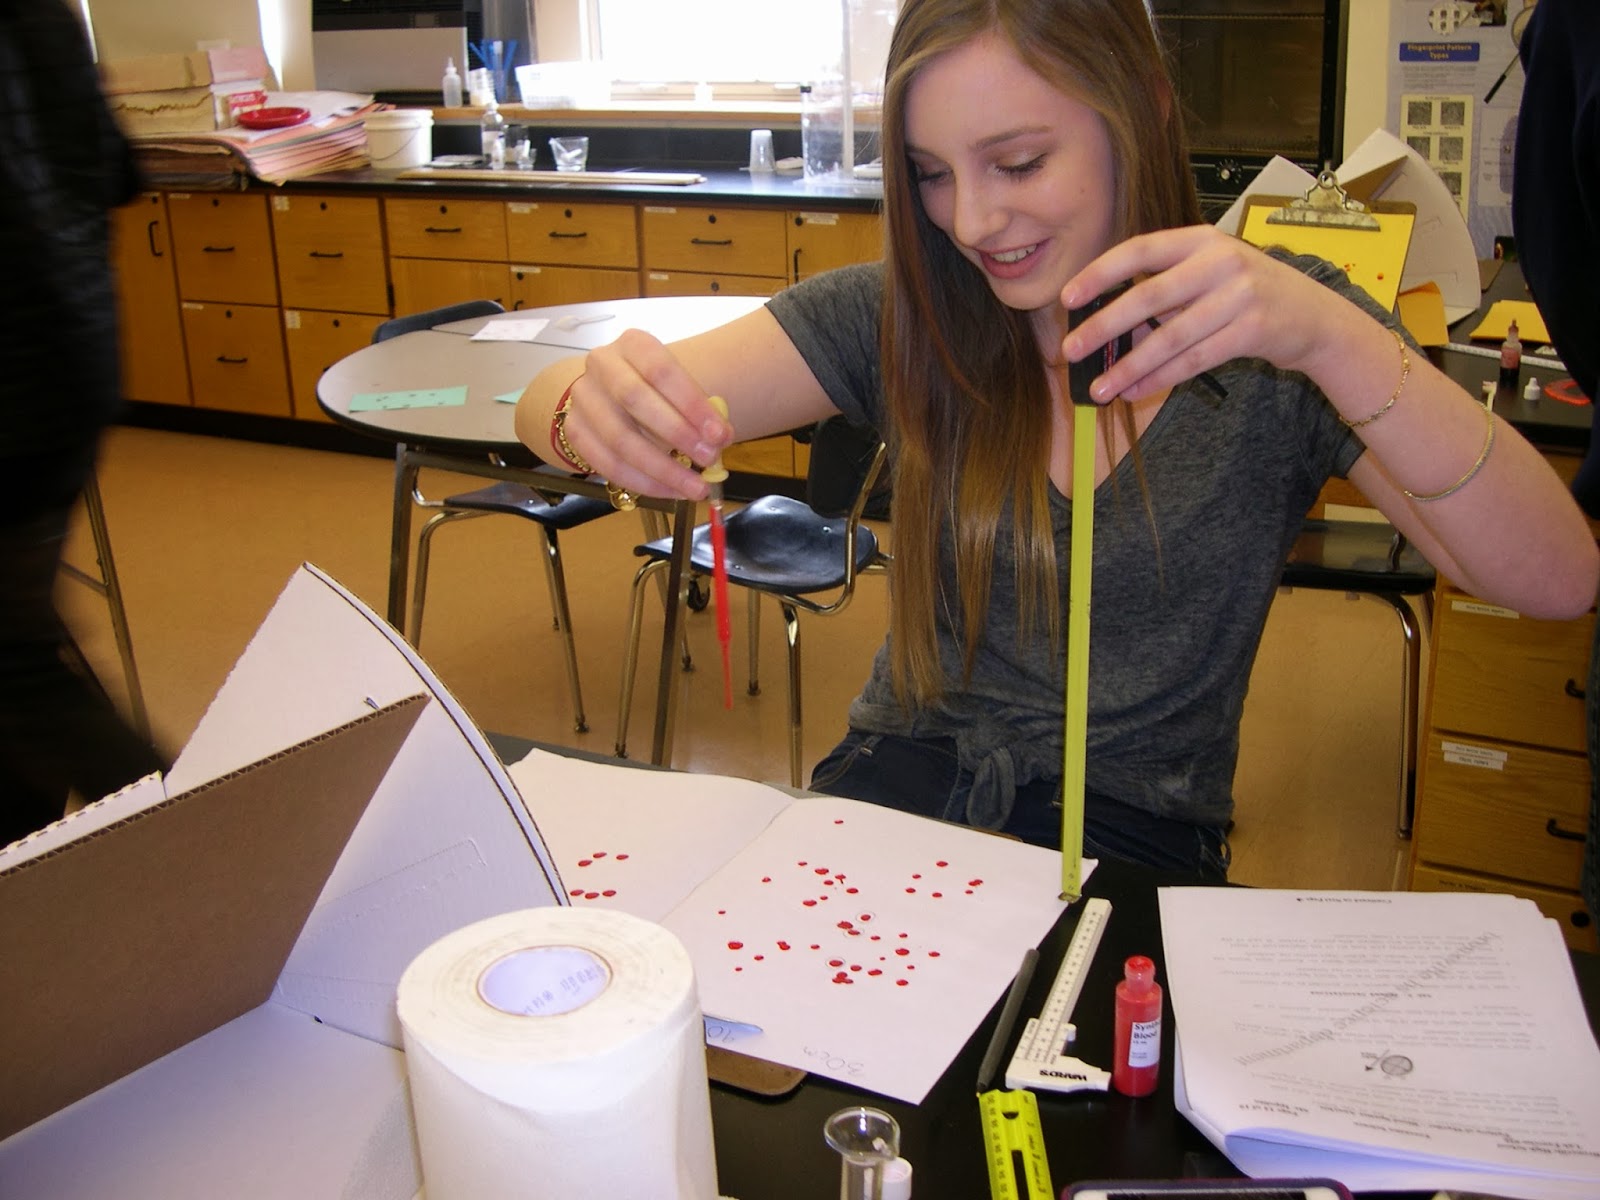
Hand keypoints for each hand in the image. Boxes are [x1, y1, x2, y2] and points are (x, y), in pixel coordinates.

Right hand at [552, 330, 732, 500]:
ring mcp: (583, 398)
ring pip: (619, 439)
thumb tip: (720, 439)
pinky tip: (670, 491)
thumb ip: (701, 410)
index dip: (692, 404)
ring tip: (694, 486)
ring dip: (662, 468)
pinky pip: (607, 464)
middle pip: (635, 399)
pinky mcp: (574, 431)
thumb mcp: (680, 387)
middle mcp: (602, 365)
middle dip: (677, 434)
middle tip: (709, 459)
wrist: (610, 393)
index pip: (661, 370)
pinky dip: (643, 483)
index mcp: (633, 344)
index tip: (720, 434)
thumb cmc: (657, 390)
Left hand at [1058, 225, 1350, 401]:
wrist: (1314, 315)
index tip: (1067, 297)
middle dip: (1103, 326)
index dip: (1100, 273)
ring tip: (1099, 389)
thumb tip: (1105, 320)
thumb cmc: (1248, 293)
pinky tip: (1134, 392)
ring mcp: (1241, 294)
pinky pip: (1195, 359)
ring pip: (1170, 337)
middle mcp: (1221, 260)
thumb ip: (1167, 286)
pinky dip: (1160, 378)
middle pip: (1149, 297)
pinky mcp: (1254, 329)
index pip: (1140, 250)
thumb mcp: (1211, 273)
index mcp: (1202, 239)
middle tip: (1069, 350)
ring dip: (1129, 367)